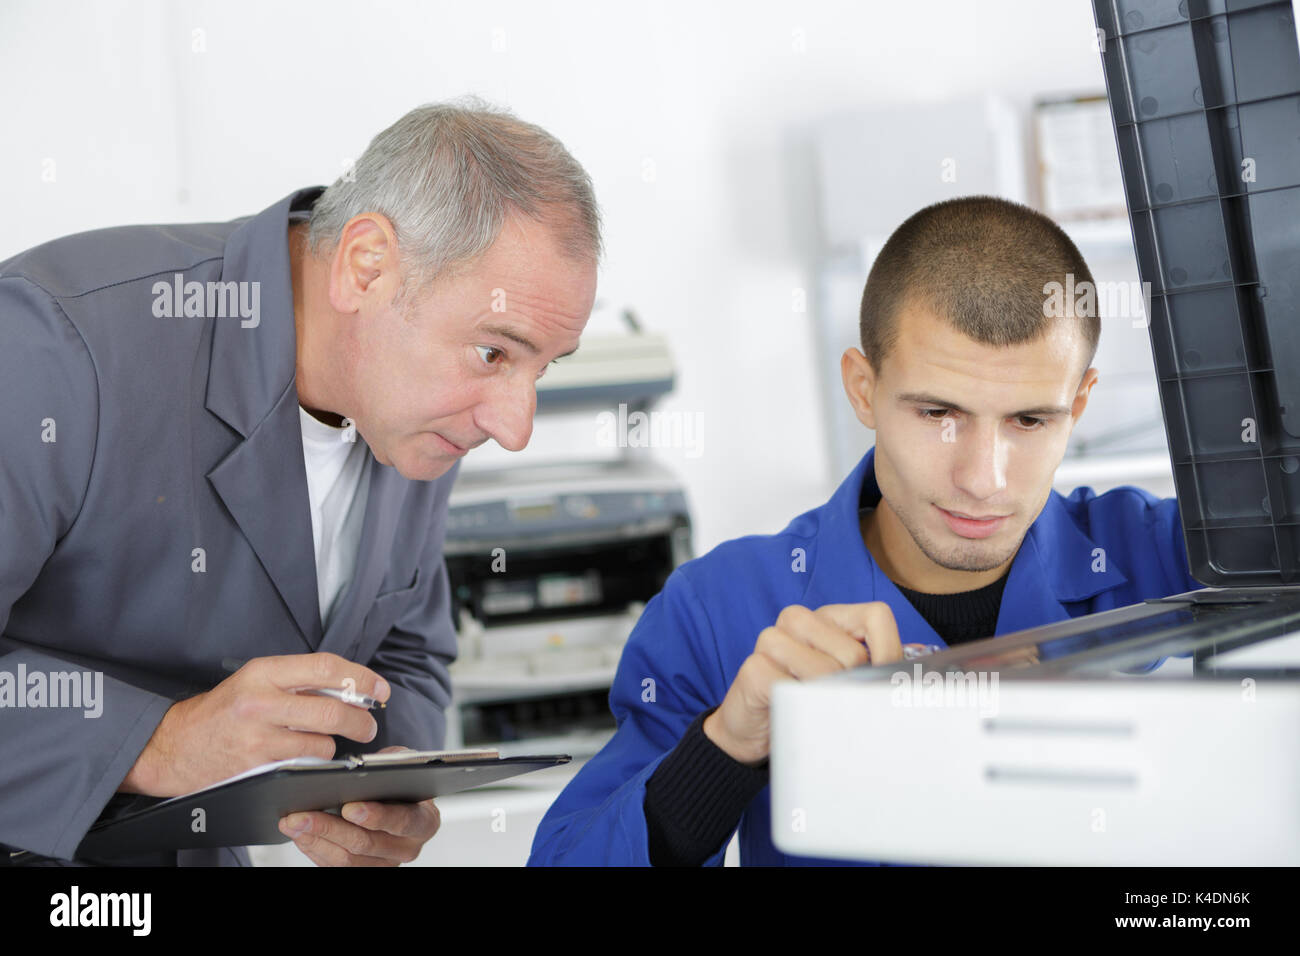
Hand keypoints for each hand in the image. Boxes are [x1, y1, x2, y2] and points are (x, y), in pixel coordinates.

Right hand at [119, 652, 390, 796]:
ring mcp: (258, 734)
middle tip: (368, 726)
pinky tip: (306, 758)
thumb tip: (353, 686)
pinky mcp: (256, 764)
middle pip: (333, 707)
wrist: (172, 745)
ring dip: (334, 745)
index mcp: (264, 671)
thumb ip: (299, 680)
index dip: (361, 678)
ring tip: (327, 743)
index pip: (326, 667)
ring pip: (322, 741)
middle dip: (360, 720)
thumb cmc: (221, 712)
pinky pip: (304, 764)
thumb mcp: (256, 681)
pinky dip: (314, 762)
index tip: (379, 689)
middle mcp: (261, 699)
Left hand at [278, 747, 441, 866]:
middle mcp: (407, 848)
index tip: (349, 807)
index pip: (401, 821)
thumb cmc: (399, 781)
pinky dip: (313, 848)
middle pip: (365, 843)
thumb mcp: (401, 765)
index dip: (376, 816)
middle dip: (329, 828)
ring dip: (315, 839)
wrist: (398, 798)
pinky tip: (299, 833)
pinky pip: (334, 866)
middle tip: (302, 815)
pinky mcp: (364, 869)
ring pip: (345, 859)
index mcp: (424, 821)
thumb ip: (389, 766)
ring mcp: (385, 863)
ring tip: (292, 821)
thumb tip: (361, 769)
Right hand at [703, 602, 902, 764]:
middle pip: (853, 653)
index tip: (885, 682)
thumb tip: (911, 672)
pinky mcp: (755, 668)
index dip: (890, 651)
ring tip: (814, 708)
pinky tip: (794, 711)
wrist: (753, 730)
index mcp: (826, 617)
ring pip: (827, 672)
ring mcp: (772, 639)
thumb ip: (875, 667)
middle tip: (837, 704)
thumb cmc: (805, 701)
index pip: (876, 616)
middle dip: (854, 688)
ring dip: (827, 701)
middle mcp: (797, 619)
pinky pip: (797, 690)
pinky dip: (803, 710)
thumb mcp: (846, 679)